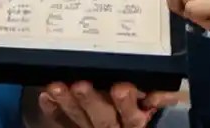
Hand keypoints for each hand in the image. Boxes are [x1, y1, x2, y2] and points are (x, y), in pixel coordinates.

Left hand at [33, 81, 180, 127]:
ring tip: (56, 86)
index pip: (132, 116)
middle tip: (81, 85)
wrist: (115, 124)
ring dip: (67, 103)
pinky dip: (53, 110)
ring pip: (79, 119)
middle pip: (103, 118)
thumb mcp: (154, 105)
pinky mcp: (75, 127)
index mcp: (133, 121)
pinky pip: (62, 122)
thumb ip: (161, 98)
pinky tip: (46, 96)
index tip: (122, 87)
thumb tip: (163, 94)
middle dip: (91, 102)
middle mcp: (113, 127)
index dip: (126, 104)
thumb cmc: (138, 109)